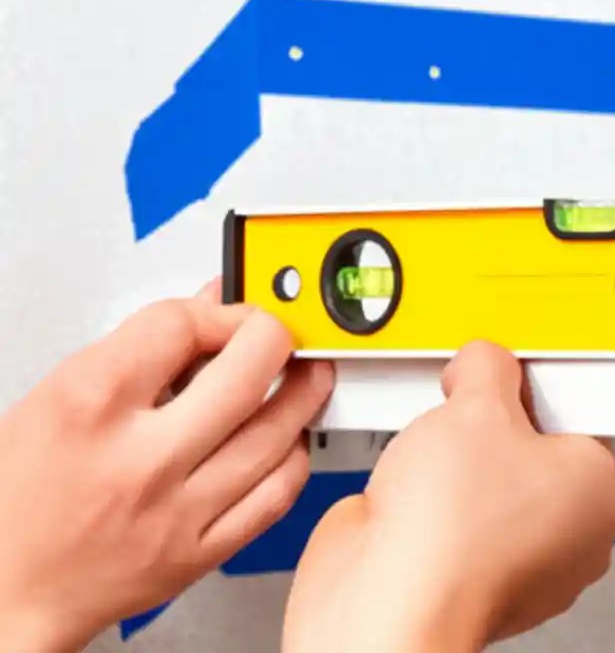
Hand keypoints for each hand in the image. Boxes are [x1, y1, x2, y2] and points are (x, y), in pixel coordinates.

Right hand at [0, 279, 333, 651]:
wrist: (6, 588)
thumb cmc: (23, 495)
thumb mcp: (59, 398)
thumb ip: (141, 348)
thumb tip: (206, 307)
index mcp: (89, 406)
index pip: (181, 326)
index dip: (216, 309)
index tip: (225, 314)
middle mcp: (139, 459)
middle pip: (247, 373)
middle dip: (278, 339)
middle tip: (280, 336)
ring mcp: (175, 510)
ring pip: (276, 435)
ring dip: (305, 394)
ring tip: (304, 376)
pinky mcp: (200, 552)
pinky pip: (277, 496)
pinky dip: (294, 459)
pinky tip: (287, 441)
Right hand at [282, 341, 614, 651]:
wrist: (386, 600)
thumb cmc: (452, 531)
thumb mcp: (477, 405)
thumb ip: (489, 367)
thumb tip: (484, 361)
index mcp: (602, 492)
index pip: (579, 414)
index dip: (536, 386)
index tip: (507, 374)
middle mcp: (570, 535)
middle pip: (530, 447)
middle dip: (489, 424)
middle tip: (462, 415)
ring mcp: (518, 561)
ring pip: (486, 481)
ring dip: (452, 460)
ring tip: (431, 458)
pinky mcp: (466, 574)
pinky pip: (451, 515)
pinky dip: (427, 498)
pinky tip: (410, 491)